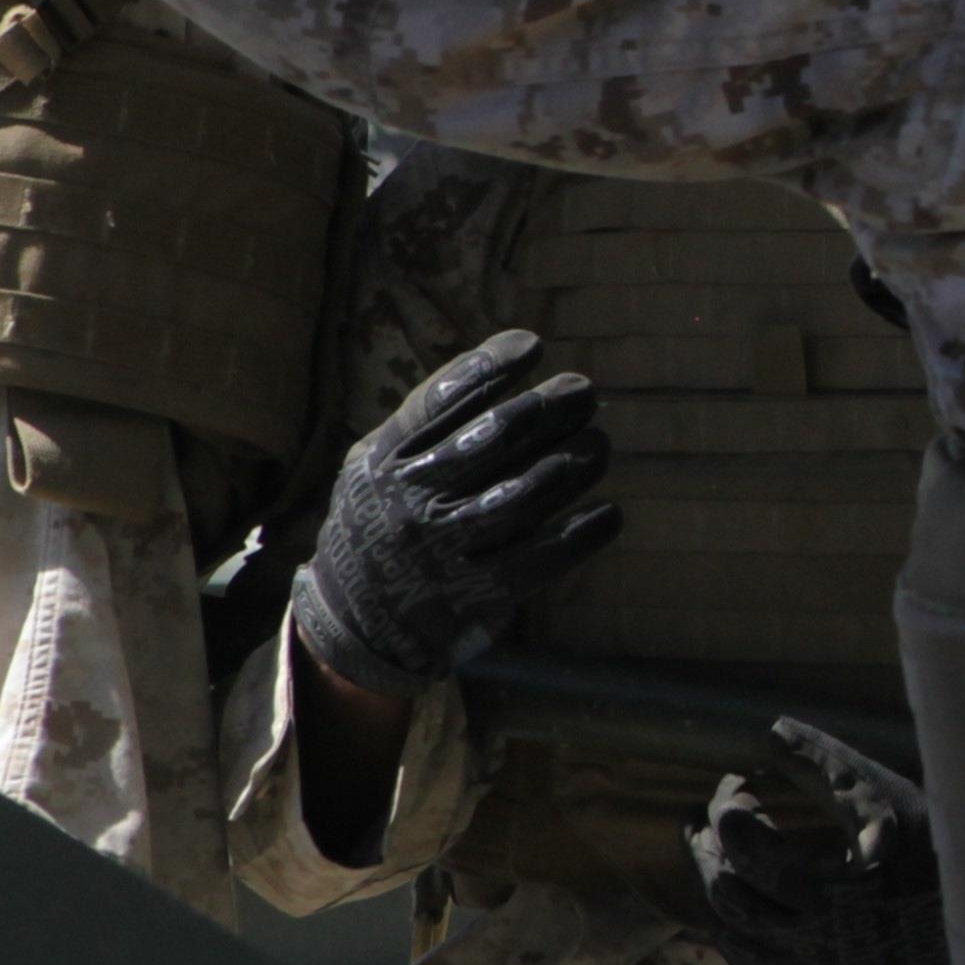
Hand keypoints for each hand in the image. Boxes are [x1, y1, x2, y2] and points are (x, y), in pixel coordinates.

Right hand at [291, 329, 616, 701]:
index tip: (531, 346)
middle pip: (497, 436)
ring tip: (597, 443)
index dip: (492, 365)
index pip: (443, 400)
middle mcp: (412, 500)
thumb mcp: (374, 465)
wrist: (356, 619)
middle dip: (550, 405)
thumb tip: (502, 360)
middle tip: (582, 392)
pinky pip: (546, 555)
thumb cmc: (382, 520)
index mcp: (383, 462)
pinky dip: (586, 531)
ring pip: (529, 490)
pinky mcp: (478, 593)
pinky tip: (608, 512)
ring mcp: (446, 548)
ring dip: (576, 459)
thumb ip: (423, 421)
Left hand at [693, 718, 951, 964]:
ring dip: (716, 889)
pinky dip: (735, 936)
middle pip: (730, 895)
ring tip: (711, 855)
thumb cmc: (938, 857)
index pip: (751, 852)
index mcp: (832, 890)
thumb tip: (774, 731)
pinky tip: (733, 911)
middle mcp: (813, 938)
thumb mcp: (894, 802)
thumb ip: (832, 766)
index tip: (737, 787)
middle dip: (708, 851)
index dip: (730, 814)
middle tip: (705, 818)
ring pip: (733, 932)